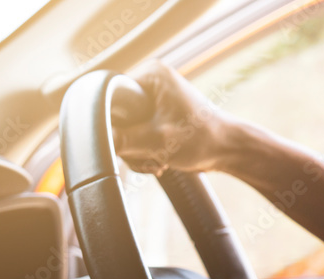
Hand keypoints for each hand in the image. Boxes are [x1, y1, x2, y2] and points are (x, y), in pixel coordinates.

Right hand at [115, 61, 239, 174]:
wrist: (226, 150)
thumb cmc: (202, 138)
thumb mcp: (157, 140)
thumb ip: (124, 140)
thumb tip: (98, 142)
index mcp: (151, 74)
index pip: (109, 96)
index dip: (111, 122)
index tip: (126, 139)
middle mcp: (149, 82)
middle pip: (115, 118)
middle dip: (128, 142)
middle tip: (148, 152)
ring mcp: (151, 100)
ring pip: (122, 131)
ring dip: (135, 151)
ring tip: (157, 158)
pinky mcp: (154, 116)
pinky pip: (133, 137)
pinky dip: (142, 152)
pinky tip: (158, 159)